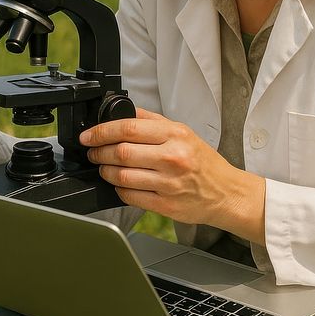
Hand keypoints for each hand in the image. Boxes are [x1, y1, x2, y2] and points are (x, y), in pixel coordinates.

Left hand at [80, 108, 265, 241]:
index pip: (129, 128)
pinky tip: (120, 184)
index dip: (102, 131)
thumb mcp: (183, 132)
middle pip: (122, 152)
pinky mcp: (166, 205)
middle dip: (99, 152)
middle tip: (93, 152)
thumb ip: (152, 120)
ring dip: (105, 172)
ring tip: (104, 168)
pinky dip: (118, 189)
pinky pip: (130, 196)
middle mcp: (173, 157)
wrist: (225, 192)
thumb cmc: (203, 162)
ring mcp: (169, 183)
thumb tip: (122, 110)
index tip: (89, 136)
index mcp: (175, 134)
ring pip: (122, 176)